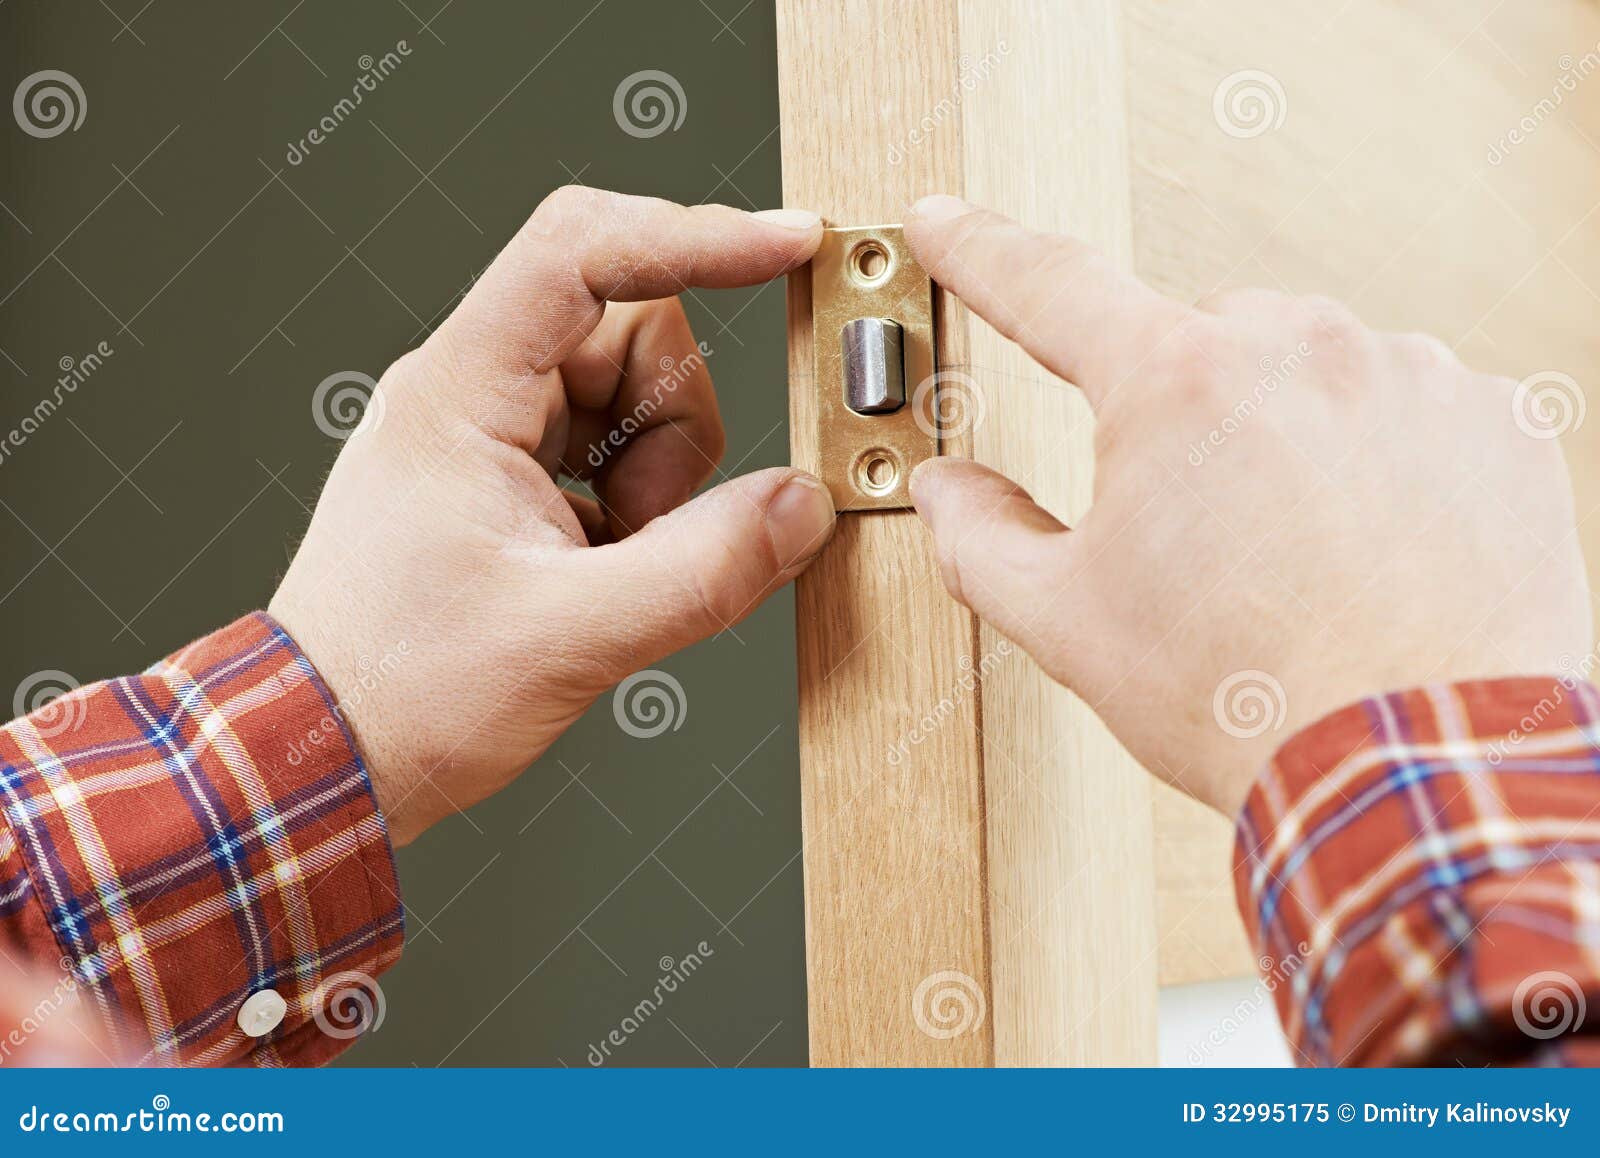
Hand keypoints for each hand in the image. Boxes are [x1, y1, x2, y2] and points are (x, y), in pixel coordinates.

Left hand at [270, 188, 834, 846]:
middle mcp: (468, 394)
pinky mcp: (505, 478)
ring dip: (658, 474)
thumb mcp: (571, 636)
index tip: (782, 247)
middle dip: (675, 426)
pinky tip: (604, 567)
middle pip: (628, 329)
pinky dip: (636, 504)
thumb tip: (797, 508)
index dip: (693, 236)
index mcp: (459, 393)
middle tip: (650, 526)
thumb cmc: (399, 691)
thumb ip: (703, 568)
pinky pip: (609, 448)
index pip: (582, 253)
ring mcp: (486, 436)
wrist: (323, 756)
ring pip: (629, 393)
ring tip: (616, 562)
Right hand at [902, 194, 1592, 816]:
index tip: (949, 224)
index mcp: (1175, 384)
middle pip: (1196, 344)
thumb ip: (982, 537)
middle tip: (1187, 523)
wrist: (1424, 769)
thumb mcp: (1069, 623)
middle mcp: (1298, 351)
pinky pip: (1404, 406)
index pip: (1046, 286)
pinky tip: (1364, 546)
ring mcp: (1408, 377)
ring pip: (1307, 371)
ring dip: (1282, 434)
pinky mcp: (1495, 420)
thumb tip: (947, 491)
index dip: (981, 251)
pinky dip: (1376, 458)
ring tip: (1291, 553)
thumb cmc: (1256, 699)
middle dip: (1177, 413)